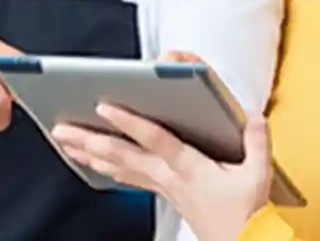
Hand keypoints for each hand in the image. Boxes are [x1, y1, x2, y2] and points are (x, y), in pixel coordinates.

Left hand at [50, 52, 270, 240]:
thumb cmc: (245, 213)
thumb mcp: (258, 176)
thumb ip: (255, 142)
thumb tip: (253, 116)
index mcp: (188, 167)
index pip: (153, 140)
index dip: (128, 122)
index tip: (104, 106)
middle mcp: (167, 176)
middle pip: (122, 154)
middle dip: (89, 139)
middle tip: (61, 128)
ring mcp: (161, 186)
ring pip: (118, 166)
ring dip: (89, 153)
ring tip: (64, 141)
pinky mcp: (162, 193)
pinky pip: (126, 177)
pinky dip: (105, 166)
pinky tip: (90, 160)